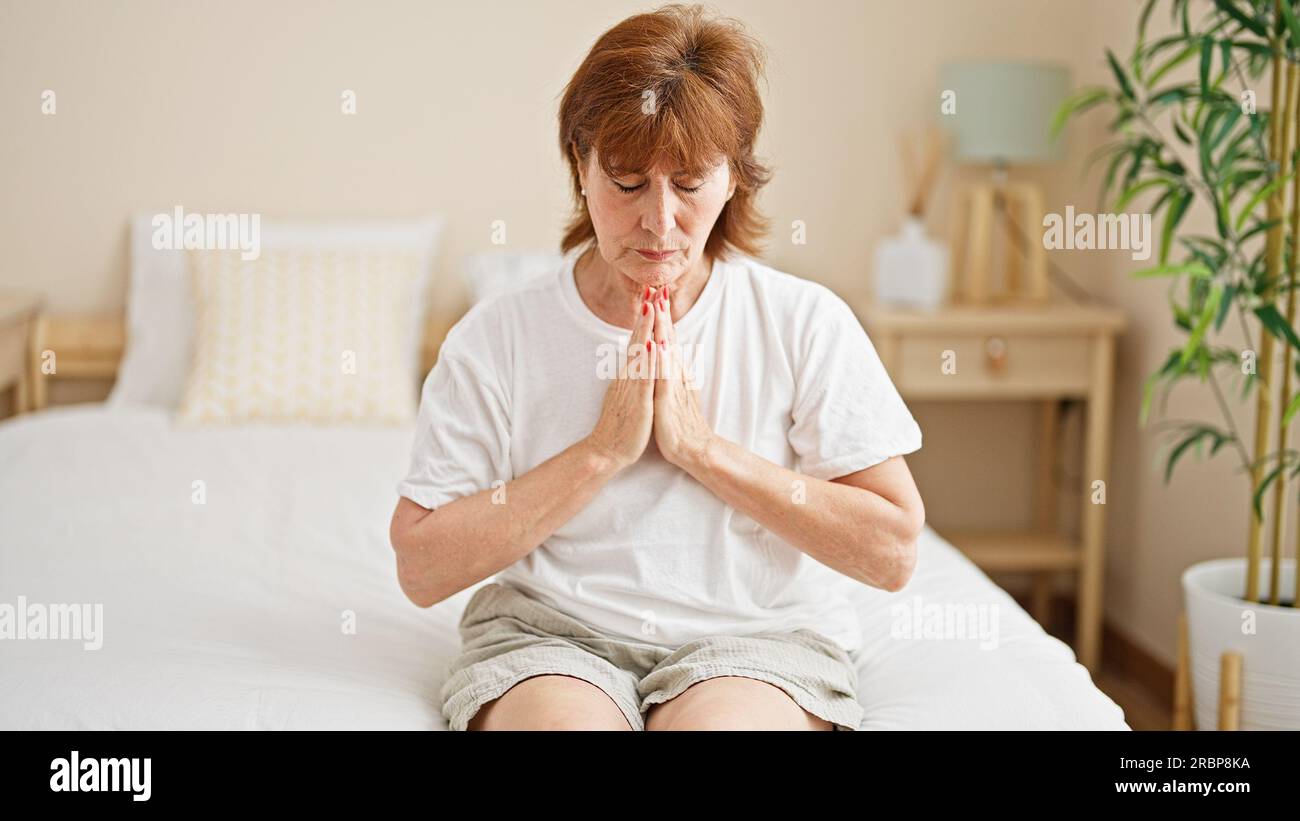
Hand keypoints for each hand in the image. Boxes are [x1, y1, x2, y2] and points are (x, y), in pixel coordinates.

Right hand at [585, 287, 656, 471]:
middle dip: (646, 313)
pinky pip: (644, 378)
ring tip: (651, 305)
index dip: (645, 318)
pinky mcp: (637, 402)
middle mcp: (628, 375)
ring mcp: (631, 387)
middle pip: (638, 338)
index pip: (639, 340)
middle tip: (652, 287)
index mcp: (629, 374)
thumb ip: (632, 376)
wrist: (606, 451)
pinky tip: (653, 345)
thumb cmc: (620, 425)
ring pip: (640, 352)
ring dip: (646, 328)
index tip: (652, 295)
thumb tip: (635, 359)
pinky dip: (649, 360)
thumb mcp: (628, 395)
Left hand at [651, 285, 715, 469]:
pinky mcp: (669, 401)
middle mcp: (675, 373)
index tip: (656, 291)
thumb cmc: (680, 422)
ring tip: (657, 305)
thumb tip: (667, 353)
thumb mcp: (673, 391)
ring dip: (662, 327)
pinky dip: (661, 361)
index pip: (666, 337)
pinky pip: (664, 378)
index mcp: (672, 371)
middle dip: (662, 312)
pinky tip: (658, 346)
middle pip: (668, 337)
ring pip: (667, 351)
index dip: (661, 315)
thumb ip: (670, 371)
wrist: (694, 449)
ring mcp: (673, 385)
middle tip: (658, 285)